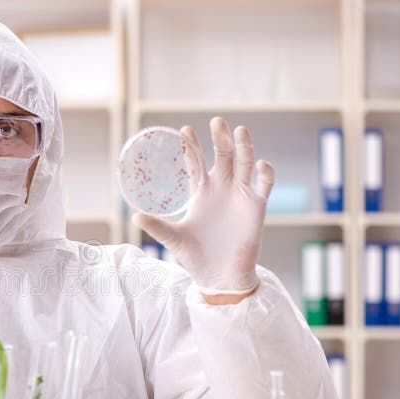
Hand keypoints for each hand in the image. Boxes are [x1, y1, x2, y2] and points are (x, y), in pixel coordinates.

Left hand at [134, 117, 274, 295]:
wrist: (220, 276)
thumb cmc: (196, 256)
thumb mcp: (174, 239)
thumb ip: (157, 226)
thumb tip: (134, 216)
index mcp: (201, 192)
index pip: (195, 163)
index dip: (191, 147)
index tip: (183, 130)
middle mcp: (221, 188)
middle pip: (222, 156)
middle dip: (220, 139)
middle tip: (216, 121)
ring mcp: (240, 195)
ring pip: (244, 163)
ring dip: (244, 147)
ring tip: (240, 131)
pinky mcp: (256, 206)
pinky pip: (264, 185)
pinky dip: (265, 173)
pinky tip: (260, 164)